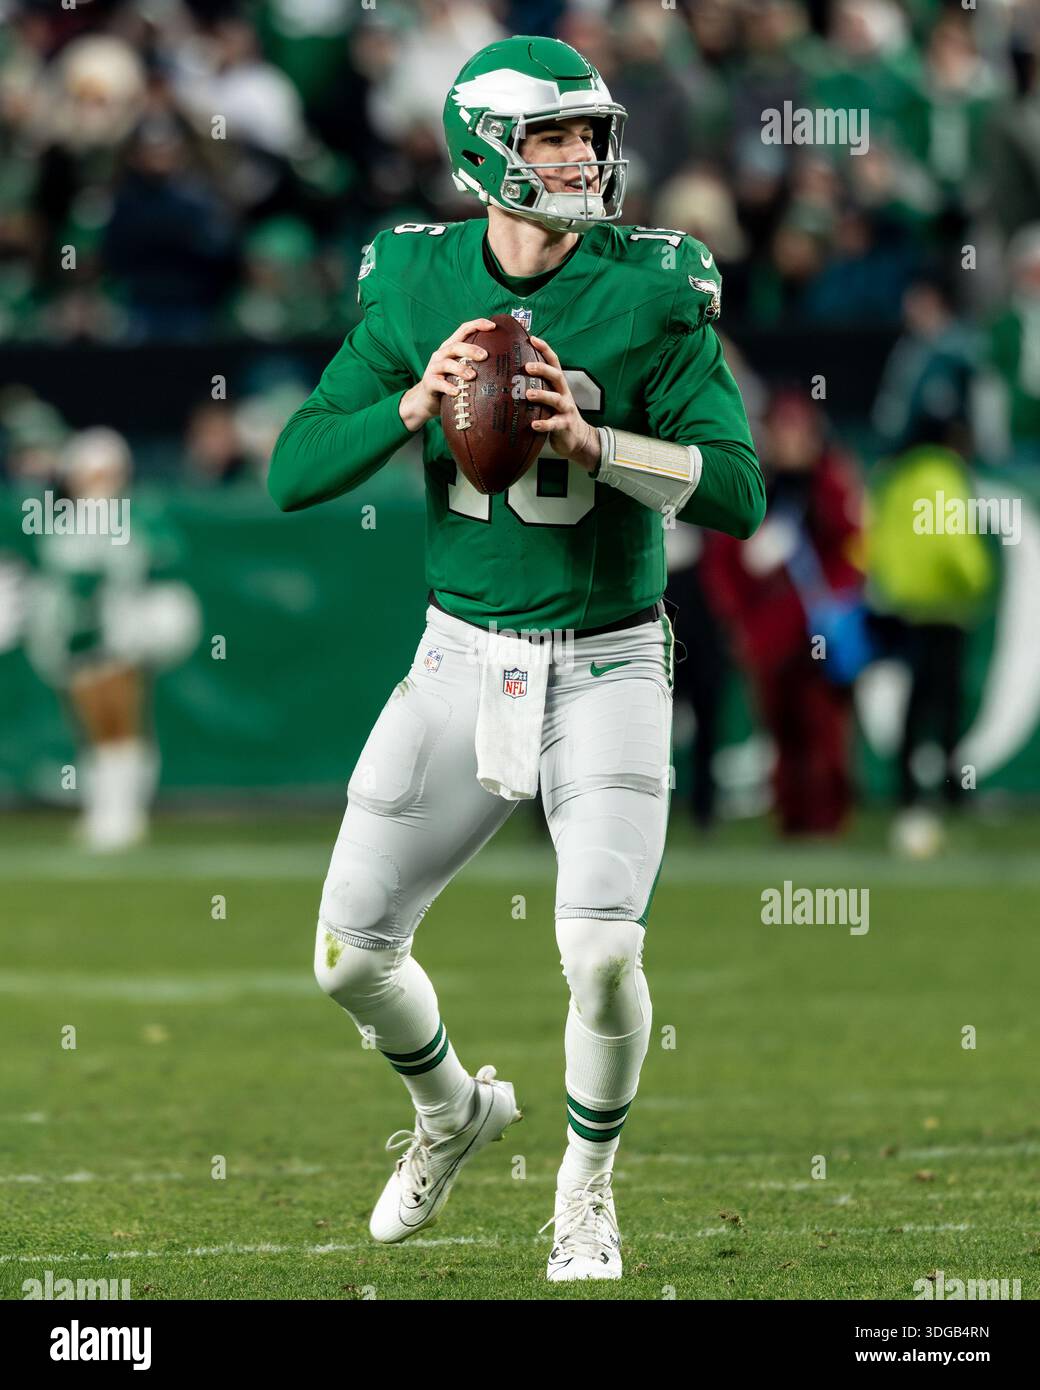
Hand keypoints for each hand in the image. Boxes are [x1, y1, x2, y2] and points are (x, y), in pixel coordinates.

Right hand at [399, 318, 496, 431]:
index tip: (493, 326)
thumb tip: (505, 364)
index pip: (464, 329)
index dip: (477, 324)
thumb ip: (476, 364)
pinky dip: (448, 387)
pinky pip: (439, 384)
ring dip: (460, 369)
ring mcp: (434, 368)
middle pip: (456, 346)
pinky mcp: (429, 382)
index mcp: (451, 347)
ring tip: (473, 376)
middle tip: (485, 355)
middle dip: (471, 349)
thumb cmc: (451, 383)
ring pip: (447, 363)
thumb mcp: (462, 370)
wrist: (426, 400)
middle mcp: (441, 354)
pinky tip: (457, 392)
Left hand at [525, 336, 600, 471]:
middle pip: (556, 376)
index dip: (545, 349)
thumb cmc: (556, 415)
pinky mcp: (565, 425)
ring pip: (556, 399)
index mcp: (558, 385)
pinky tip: (534, 425)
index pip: (554, 362)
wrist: (577, 438)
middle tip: (527, 367)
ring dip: (542, 395)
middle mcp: (564, 393)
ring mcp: (566, 409)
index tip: (532, 338)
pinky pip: (554, 424)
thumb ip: (536, 388)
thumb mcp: (548, 398)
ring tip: (528, 394)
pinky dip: (544, 424)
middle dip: (543, 369)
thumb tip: (509, 378)